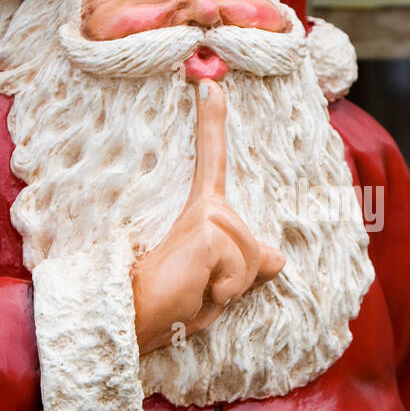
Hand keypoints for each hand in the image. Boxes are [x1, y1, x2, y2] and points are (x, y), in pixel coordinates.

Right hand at [130, 78, 283, 353]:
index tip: (211, 87)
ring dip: (233, 287)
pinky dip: (227, 291)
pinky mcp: (209, 226)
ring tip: (195, 290)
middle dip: (240, 279)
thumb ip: (247, 269)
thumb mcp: (216, 288)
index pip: (212, 164)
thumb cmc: (168, 309)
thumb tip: (278, 259)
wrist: (130, 324)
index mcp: (199, 213)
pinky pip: (244, 268)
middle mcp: (204, 206)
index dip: (212, 126)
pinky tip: (196, 290)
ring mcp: (209, 214)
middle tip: (198, 289)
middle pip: (256, 247)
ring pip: (253, 258)